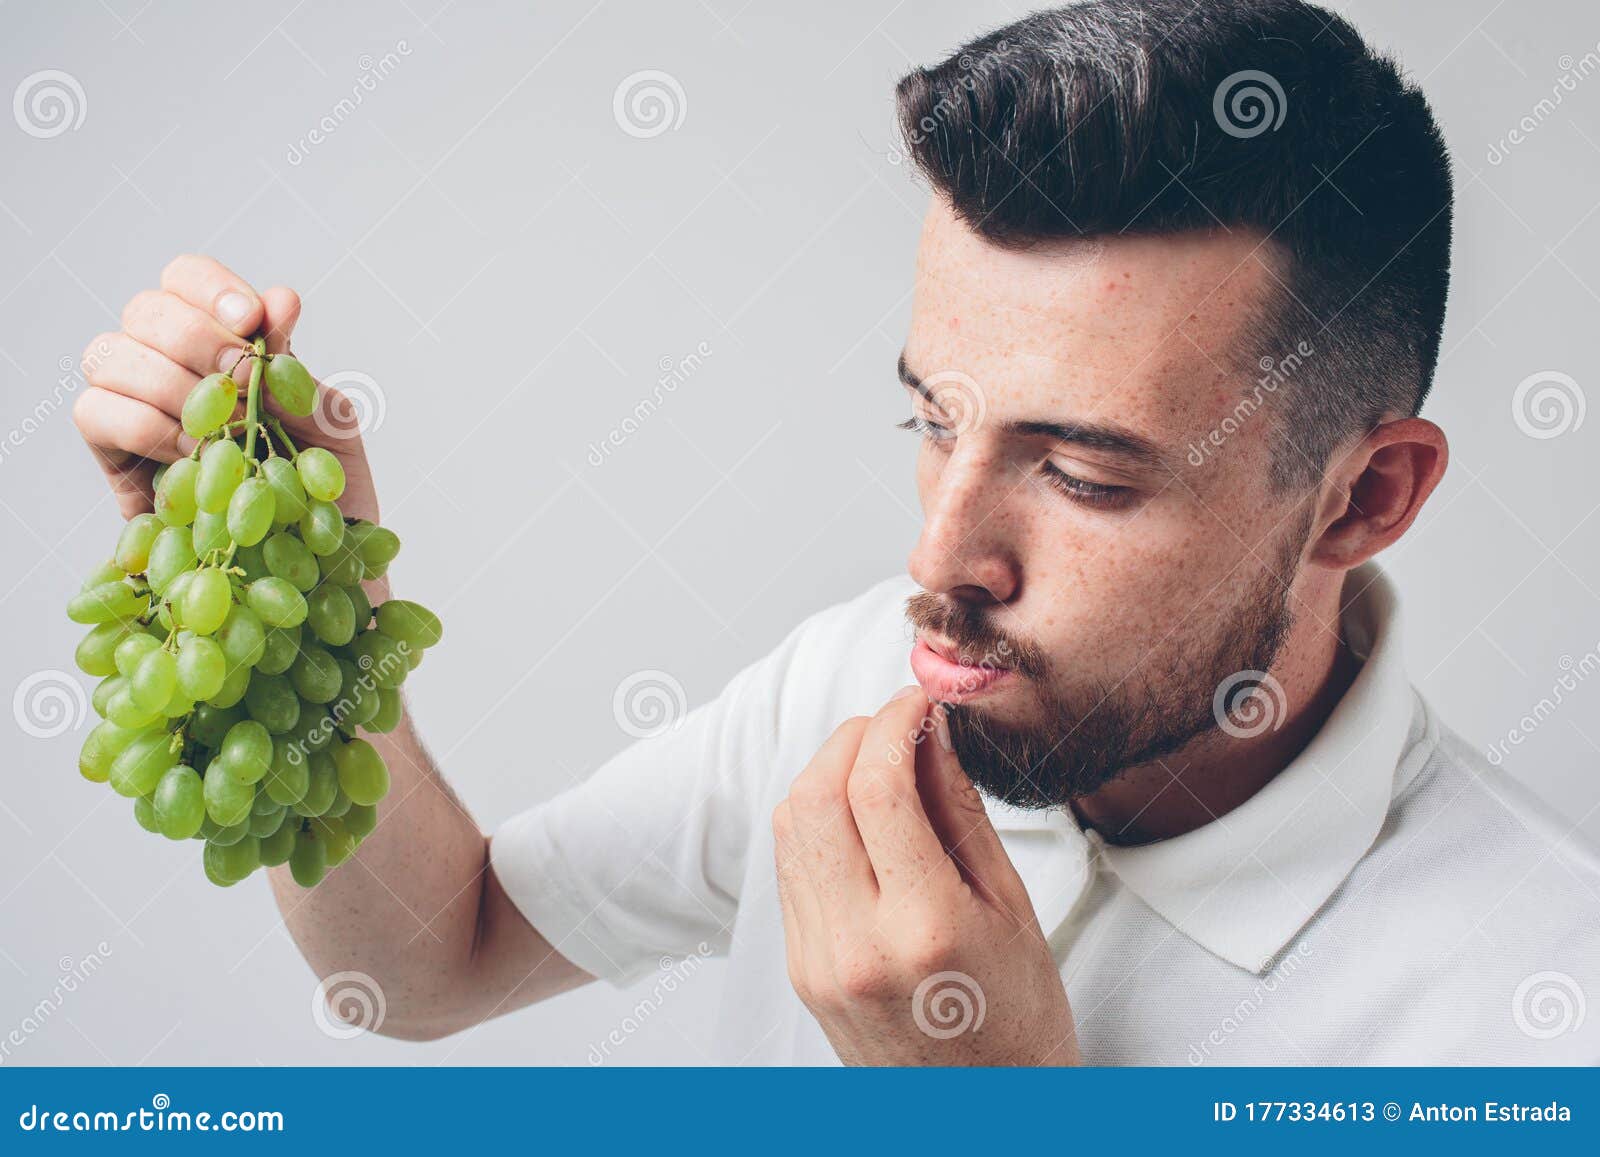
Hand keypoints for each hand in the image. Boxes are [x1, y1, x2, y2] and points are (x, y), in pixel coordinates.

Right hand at [73, 255, 379, 523]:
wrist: (313, 572)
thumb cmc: (326, 496)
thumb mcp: (331, 434)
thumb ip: (300, 375)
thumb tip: (281, 302)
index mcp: (222, 342)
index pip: (188, 278)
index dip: (212, 288)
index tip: (253, 320)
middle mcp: (169, 363)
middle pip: (145, 309)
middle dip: (196, 337)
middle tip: (242, 379)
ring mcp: (133, 405)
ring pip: (107, 354)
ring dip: (170, 384)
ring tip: (221, 428)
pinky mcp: (111, 454)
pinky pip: (96, 413)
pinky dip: (146, 428)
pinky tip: (193, 456)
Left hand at [772, 687, 1079, 1065]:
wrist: (982, 1113)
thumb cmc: (1016, 1015)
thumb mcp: (1011, 905)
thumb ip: (959, 811)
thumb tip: (929, 732)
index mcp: (924, 928)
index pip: (877, 789)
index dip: (893, 723)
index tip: (917, 703)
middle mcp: (856, 945)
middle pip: (814, 796)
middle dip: (851, 738)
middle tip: (894, 724)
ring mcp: (817, 960)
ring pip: (789, 826)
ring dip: (827, 773)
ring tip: (879, 764)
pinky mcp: (800, 968)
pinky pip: (789, 867)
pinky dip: (816, 821)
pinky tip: (858, 816)